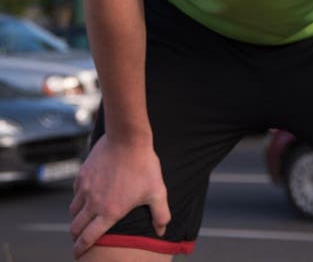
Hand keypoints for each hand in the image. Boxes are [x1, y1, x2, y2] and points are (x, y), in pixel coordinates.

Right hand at [69, 134, 170, 257]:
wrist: (128, 138)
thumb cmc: (143, 165)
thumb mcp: (157, 191)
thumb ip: (160, 214)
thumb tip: (162, 230)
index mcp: (110, 212)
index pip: (88, 239)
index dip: (80, 249)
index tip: (78, 253)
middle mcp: (94, 203)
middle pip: (75, 228)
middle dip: (76, 236)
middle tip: (80, 238)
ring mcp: (85, 188)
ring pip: (73, 211)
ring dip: (77, 217)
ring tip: (84, 217)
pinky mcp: (82, 174)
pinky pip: (75, 192)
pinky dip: (78, 198)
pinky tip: (87, 195)